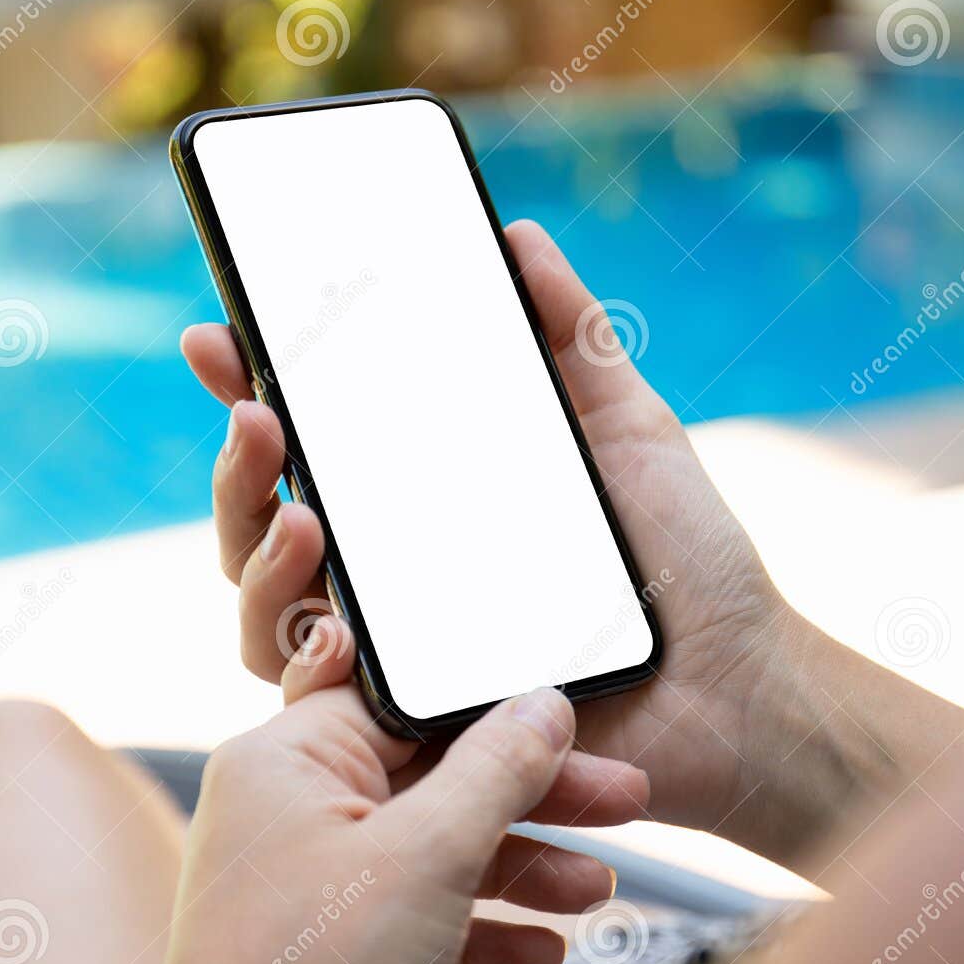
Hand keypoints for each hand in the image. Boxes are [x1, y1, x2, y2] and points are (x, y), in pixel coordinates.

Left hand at [162, 621, 647, 963]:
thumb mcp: (423, 858)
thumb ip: (493, 771)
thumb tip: (543, 706)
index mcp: (288, 761)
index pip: (410, 707)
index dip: (499, 711)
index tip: (574, 725)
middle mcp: (293, 813)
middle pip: (436, 778)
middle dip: (535, 800)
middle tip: (622, 800)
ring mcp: (309, 885)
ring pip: (436, 851)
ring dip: (523, 869)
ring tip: (594, 888)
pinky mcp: (328, 950)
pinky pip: (419, 916)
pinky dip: (482, 929)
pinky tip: (541, 949)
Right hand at [183, 219, 778, 838]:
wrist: (745, 690)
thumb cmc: (689, 563)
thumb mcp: (628, 428)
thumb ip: (572, 338)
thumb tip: (517, 234)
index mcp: (425, 504)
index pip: (313, 448)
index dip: (252, 393)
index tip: (218, 338)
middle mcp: (393, 577)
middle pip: (263, 526)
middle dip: (235, 471)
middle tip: (258, 417)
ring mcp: (398, 655)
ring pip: (267, 612)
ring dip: (255, 558)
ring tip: (297, 517)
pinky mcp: (416, 728)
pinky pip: (324, 703)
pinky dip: (304, 660)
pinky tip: (329, 624)